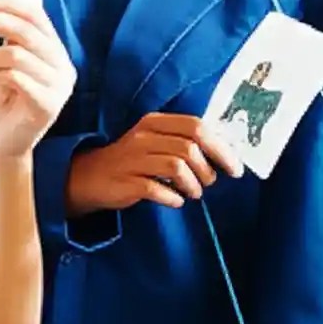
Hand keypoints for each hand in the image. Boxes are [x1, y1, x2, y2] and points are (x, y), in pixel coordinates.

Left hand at [0, 0, 75, 158]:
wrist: (4, 144)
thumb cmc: (2, 101)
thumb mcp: (2, 62)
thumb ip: (3, 38)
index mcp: (55, 51)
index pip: (36, 15)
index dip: (6, 3)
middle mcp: (64, 66)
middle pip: (27, 29)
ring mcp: (60, 86)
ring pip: (19, 52)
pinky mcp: (48, 104)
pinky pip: (15, 76)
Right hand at [67, 112, 244, 216]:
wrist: (88, 177)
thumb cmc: (131, 162)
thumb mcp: (154, 142)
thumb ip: (184, 142)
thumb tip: (225, 152)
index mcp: (154, 123)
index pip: (196, 126)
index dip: (221, 146)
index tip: (234, 166)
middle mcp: (143, 137)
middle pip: (189, 146)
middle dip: (210, 167)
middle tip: (212, 181)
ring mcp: (133, 159)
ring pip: (177, 167)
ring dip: (193, 185)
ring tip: (192, 193)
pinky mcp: (126, 182)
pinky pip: (157, 189)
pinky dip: (173, 198)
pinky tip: (174, 201)